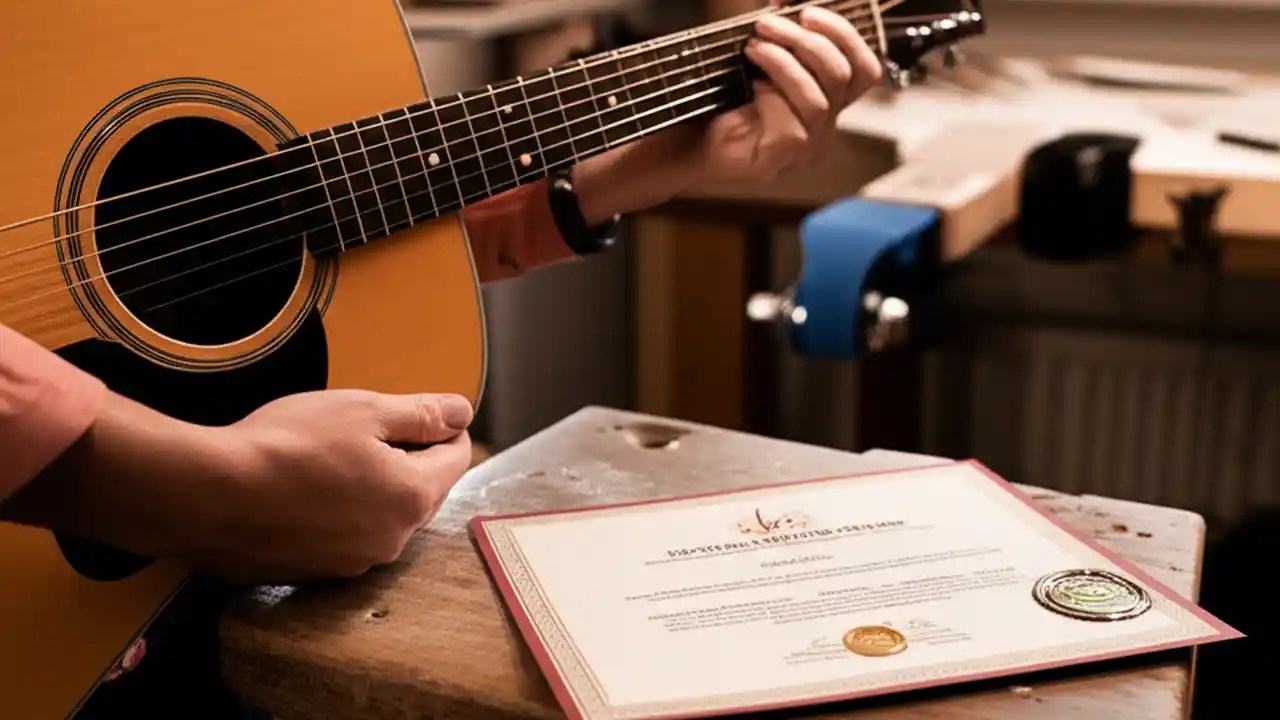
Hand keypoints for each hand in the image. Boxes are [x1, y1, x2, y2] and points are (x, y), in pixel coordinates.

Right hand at [3, 388, 474, 583]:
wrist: (209, 496)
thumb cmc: (286, 446)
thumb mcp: (363, 411)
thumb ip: (422, 413)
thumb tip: (463, 411)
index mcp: (414, 496)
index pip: (456, 457)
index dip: (444, 427)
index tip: (421, 411)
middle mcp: (393, 538)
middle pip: (422, 488)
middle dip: (408, 456)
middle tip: (369, 427)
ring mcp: (355, 561)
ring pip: (383, 513)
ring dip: (372, 485)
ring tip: (331, 455)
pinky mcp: (318, 572)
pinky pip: (345, 535)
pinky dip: (338, 511)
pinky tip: (306, 487)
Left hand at [699, 5, 882, 183]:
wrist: (690, 141)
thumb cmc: (727, 101)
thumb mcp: (762, 62)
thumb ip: (782, 38)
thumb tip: (783, 1)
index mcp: (829, 102)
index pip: (865, 70)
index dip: (845, 36)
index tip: (807, 13)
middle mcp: (825, 128)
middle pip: (842, 78)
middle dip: (806, 42)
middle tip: (766, 25)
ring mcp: (805, 150)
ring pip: (818, 101)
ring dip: (784, 65)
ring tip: (753, 49)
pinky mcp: (780, 162)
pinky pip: (792, 129)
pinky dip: (772, 101)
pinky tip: (753, 89)